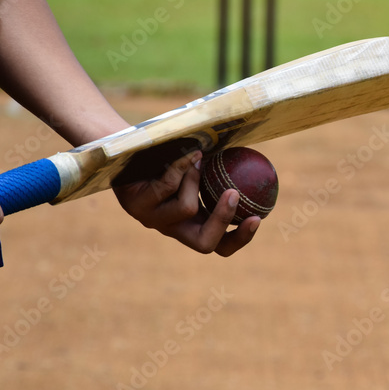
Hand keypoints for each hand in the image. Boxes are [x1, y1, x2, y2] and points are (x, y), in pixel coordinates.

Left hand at [112, 151, 260, 256]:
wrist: (129, 144)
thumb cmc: (170, 154)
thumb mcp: (200, 167)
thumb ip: (220, 174)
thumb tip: (259, 166)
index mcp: (191, 224)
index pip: (220, 245)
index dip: (240, 238)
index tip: (257, 218)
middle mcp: (171, 228)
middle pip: (205, 244)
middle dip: (223, 219)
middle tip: (235, 193)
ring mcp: (152, 219)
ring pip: (188, 208)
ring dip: (196, 180)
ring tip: (197, 157)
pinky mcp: (135, 206)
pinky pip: (168, 187)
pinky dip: (182, 167)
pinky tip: (188, 153)